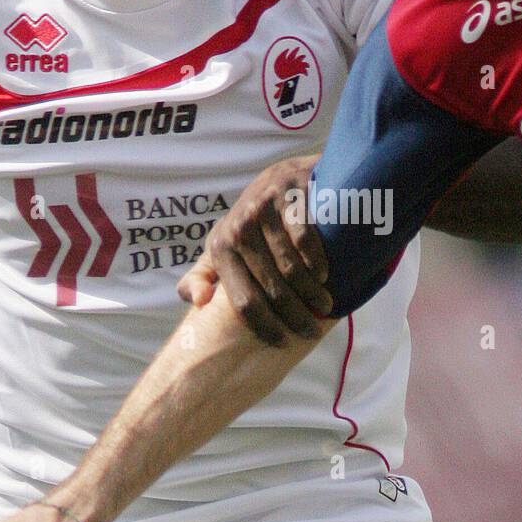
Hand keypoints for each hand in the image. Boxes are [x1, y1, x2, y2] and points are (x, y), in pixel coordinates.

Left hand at [177, 154, 331, 344]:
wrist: (279, 179)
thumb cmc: (250, 224)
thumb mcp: (221, 247)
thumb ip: (201, 276)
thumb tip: (197, 302)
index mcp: (220, 247)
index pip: (243, 300)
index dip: (264, 326)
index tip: (282, 342)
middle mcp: (238, 228)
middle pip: (272, 288)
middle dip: (295, 316)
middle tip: (311, 330)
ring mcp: (264, 209)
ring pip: (291, 268)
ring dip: (311, 293)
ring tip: (324, 306)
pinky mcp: (289, 195)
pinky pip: (305, 239)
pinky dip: (316, 262)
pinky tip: (324, 275)